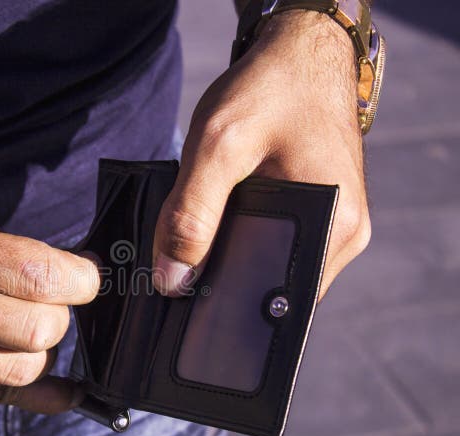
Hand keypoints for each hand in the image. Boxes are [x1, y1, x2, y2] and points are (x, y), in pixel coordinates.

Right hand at [0, 199, 99, 413]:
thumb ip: (1, 255)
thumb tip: (64, 281)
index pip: (40, 276)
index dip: (83, 280)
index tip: (87, 276)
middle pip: (38, 329)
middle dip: (63, 317)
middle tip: (52, 303)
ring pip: (20, 369)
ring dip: (41, 351)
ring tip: (29, 331)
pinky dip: (31, 388)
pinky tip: (62, 390)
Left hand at [153, 11, 369, 298]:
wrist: (299, 52)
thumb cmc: (268, 89)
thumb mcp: (218, 146)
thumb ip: (192, 213)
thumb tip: (172, 279)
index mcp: (333, 226)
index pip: (275, 299)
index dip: (224, 303)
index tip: (182, 296)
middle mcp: (343, 233)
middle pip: (272, 283)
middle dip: (224, 276)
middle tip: (182, 256)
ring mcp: (335, 223)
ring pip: (270, 261)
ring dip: (233, 252)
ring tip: (203, 229)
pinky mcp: (320, 211)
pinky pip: (276, 239)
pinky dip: (244, 233)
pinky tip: (223, 216)